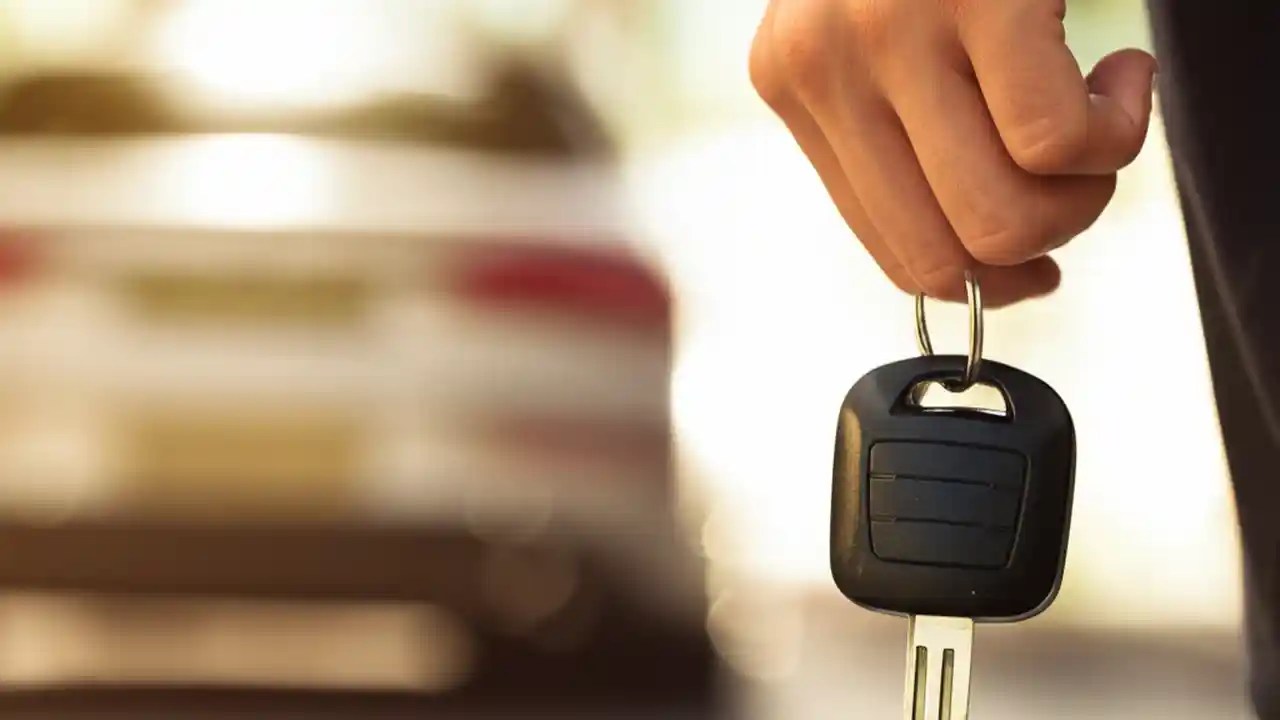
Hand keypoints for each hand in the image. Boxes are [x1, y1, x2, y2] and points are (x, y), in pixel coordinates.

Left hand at [749, 0, 1156, 305]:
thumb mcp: (878, 37)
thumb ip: (900, 128)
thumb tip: (981, 257)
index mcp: (792, 86)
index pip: (889, 245)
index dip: (979, 279)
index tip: (1038, 261)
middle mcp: (821, 67)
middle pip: (943, 253)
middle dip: (1037, 248)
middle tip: (1080, 180)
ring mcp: (886, 33)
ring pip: (1001, 216)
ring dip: (1083, 194)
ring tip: (1102, 116)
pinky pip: (1054, 144)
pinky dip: (1115, 133)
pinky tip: (1121, 70)